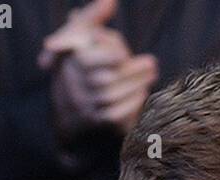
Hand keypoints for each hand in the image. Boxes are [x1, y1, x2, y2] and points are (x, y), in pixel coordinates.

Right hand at [38, 0, 157, 140]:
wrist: (68, 110)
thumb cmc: (79, 64)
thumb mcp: (80, 38)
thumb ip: (93, 18)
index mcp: (67, 62)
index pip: (87, 60)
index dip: (106, 56)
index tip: (122, 53)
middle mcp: (72, 85)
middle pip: (103, 80)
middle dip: (131, 72)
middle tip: (152, 63)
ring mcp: (82, 105)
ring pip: (110, 97)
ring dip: (135, 86)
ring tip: (151, 76)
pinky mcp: (94, 122)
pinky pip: (115, 115)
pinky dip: (131, 104)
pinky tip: (143, 93)